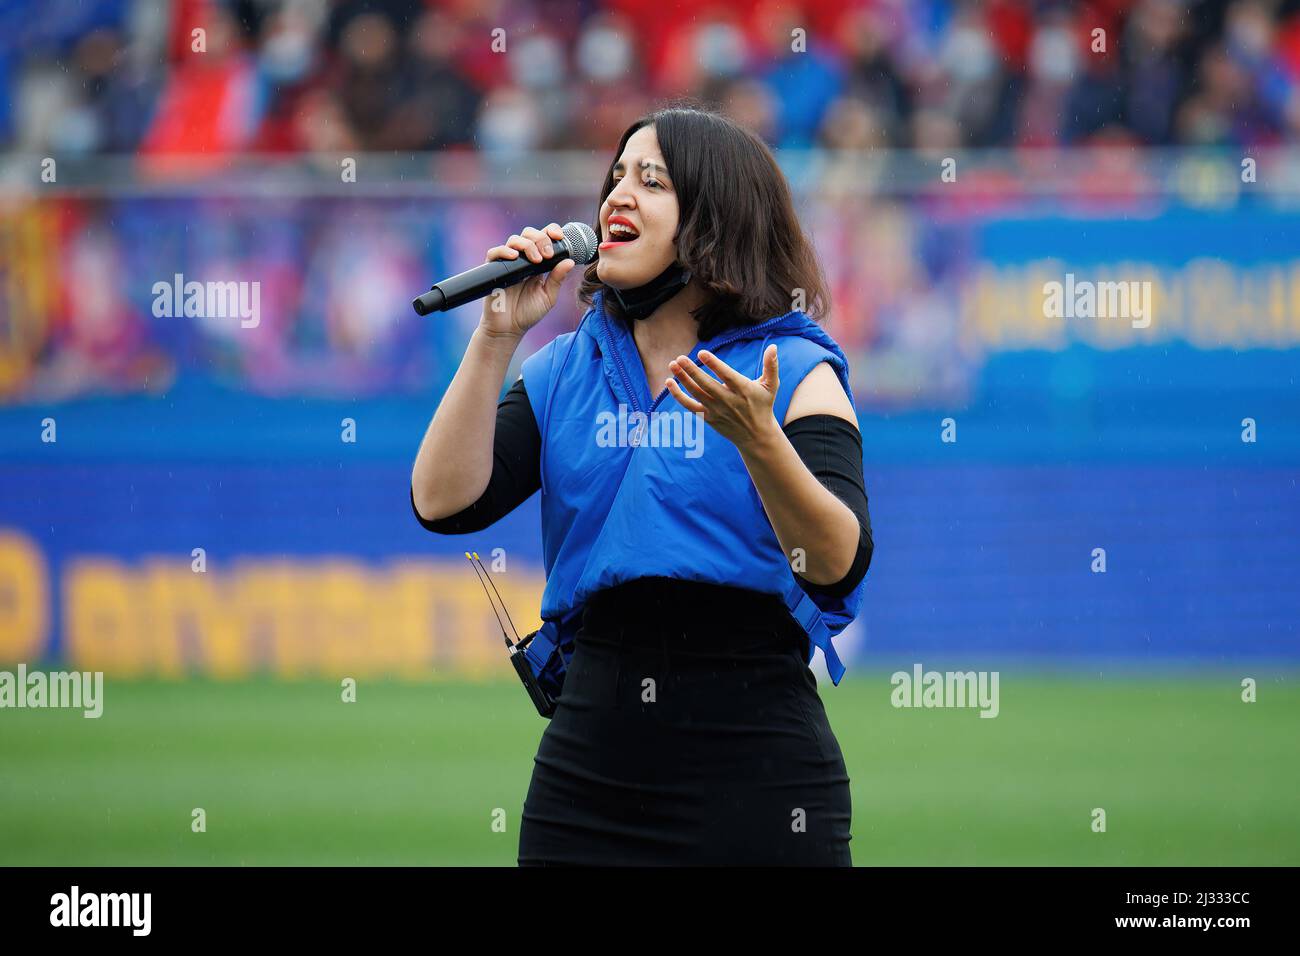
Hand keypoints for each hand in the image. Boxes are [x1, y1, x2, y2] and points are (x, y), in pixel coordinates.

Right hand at [478, 222, 577, 340]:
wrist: (509, 329)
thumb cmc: (528, 313)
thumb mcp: (548, 296)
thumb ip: (557, 279)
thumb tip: (569, 261)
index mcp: (537, 262)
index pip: (543, 237)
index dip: (551, 231)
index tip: (559, 236)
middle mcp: (522, 259)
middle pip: (529, 234)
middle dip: (541, 239)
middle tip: (548, 255)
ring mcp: (507, 263)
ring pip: (514, 240)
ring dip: (528, 245)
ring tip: (536, 260)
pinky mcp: (493, 270)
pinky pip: (494, 252)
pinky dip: (504, 250)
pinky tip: (515, 257)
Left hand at [665, 345, 780, 449]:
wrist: (756, 435)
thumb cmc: (763, 405)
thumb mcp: (771, 386)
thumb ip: (771, 366)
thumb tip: (774, 346)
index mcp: (743, 390)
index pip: (726, 376)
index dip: (714, 365)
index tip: (702, 353)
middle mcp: (728, 400)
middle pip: (707, 385)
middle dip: (692, 371)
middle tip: (679, 358)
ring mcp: (716, 410)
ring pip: (696, 394)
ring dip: (682, 379)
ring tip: (673, 365)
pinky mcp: (708, 417)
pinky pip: (690, 406)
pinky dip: (678, 396)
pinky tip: (669, 382)